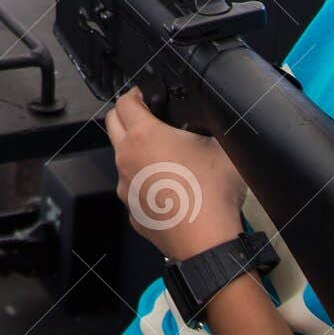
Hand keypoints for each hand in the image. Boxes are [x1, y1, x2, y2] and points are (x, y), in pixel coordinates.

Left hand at [105, 86, 247, 260]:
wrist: (207, 241)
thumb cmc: (211, 194)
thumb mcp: (221, 146)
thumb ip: (209, 125)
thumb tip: (211, 120)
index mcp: (144, 136)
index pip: (124, 102)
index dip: (135, 93)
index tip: (144, 94)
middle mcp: (127, 159)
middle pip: (112, 125)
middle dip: (126, 115)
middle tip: (147, 115)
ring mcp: (126, 188)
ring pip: (122, 159)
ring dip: (135, 151)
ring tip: (165, 154)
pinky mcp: (132, 212)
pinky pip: (133, 188)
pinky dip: (145, 182)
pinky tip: (168, 187)